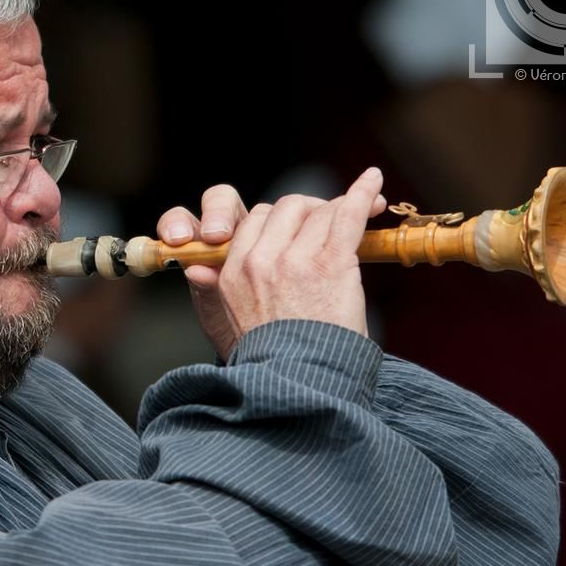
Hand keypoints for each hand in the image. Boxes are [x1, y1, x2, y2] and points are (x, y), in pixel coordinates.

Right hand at [157, 168, 387, 359]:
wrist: (299, 387)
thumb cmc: (272, 362)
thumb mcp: (229, 324)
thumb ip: (216, 289)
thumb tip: (193, 268)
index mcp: (232, 272)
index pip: (253, 220)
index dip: (278, 219)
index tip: (298, 226)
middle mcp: (258, 260)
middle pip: (284, 208)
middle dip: (307, 210)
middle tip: (329, 223)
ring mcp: (294, 259)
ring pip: (317, 210)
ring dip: (338, 208)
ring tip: (361, 209)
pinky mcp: (331, 263)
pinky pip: (347, 214)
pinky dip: (362, 193)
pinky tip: (373, 179)